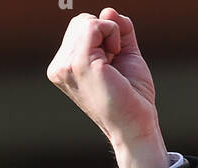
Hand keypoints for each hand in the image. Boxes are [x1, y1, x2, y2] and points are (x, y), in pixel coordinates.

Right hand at [47, 9, 167, 167]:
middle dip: (105, 35)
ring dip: (111, 35)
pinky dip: (112, 33)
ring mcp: (67, 65)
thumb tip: (109, 10)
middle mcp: (60, 66)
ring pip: (86, 21)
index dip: (104, 39)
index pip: (80, 29)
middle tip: (115, 67)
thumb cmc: (132, 97)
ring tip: (115, 66)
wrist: (137, 126)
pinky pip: (94, 25)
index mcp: (64, 66)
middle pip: (80, 21)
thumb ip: (117, 30)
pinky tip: (116, 57)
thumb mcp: (125, 55)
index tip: (113, 67)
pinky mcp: (79, 64)